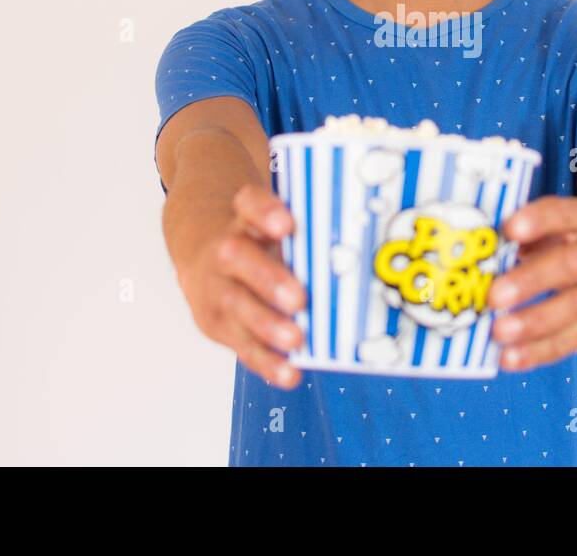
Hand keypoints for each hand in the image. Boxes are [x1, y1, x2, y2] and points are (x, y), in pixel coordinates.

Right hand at [167, 183, 307, 388]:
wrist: (205, 260)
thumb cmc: (260, 244)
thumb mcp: (275, 228)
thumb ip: (310, 234)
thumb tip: (371, 250)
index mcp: (245, 218)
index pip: (248, 203)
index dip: (265, 212)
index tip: (286, 224)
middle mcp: (226, 250)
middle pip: (237, 257)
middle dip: (268, 278)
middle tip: (298, 298)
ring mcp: (217, 288)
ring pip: (236, 304)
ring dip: (266, 324)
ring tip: (295, 339)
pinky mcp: (216, 324)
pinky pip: (240, 344)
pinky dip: (266, 362)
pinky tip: (290, 373)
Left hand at [487, 195, 576, 371]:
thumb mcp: (562, 229)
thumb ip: (528, 237)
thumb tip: (479, 253)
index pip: (564, 214)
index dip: (537, 220)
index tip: (509, 229)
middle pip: (569, 265)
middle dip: (530, 281)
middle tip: (493, 296)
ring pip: (572, 307)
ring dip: (532, 321)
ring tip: (499, 332)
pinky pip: (570, 342)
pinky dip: (537, 352)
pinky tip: (509, 358)